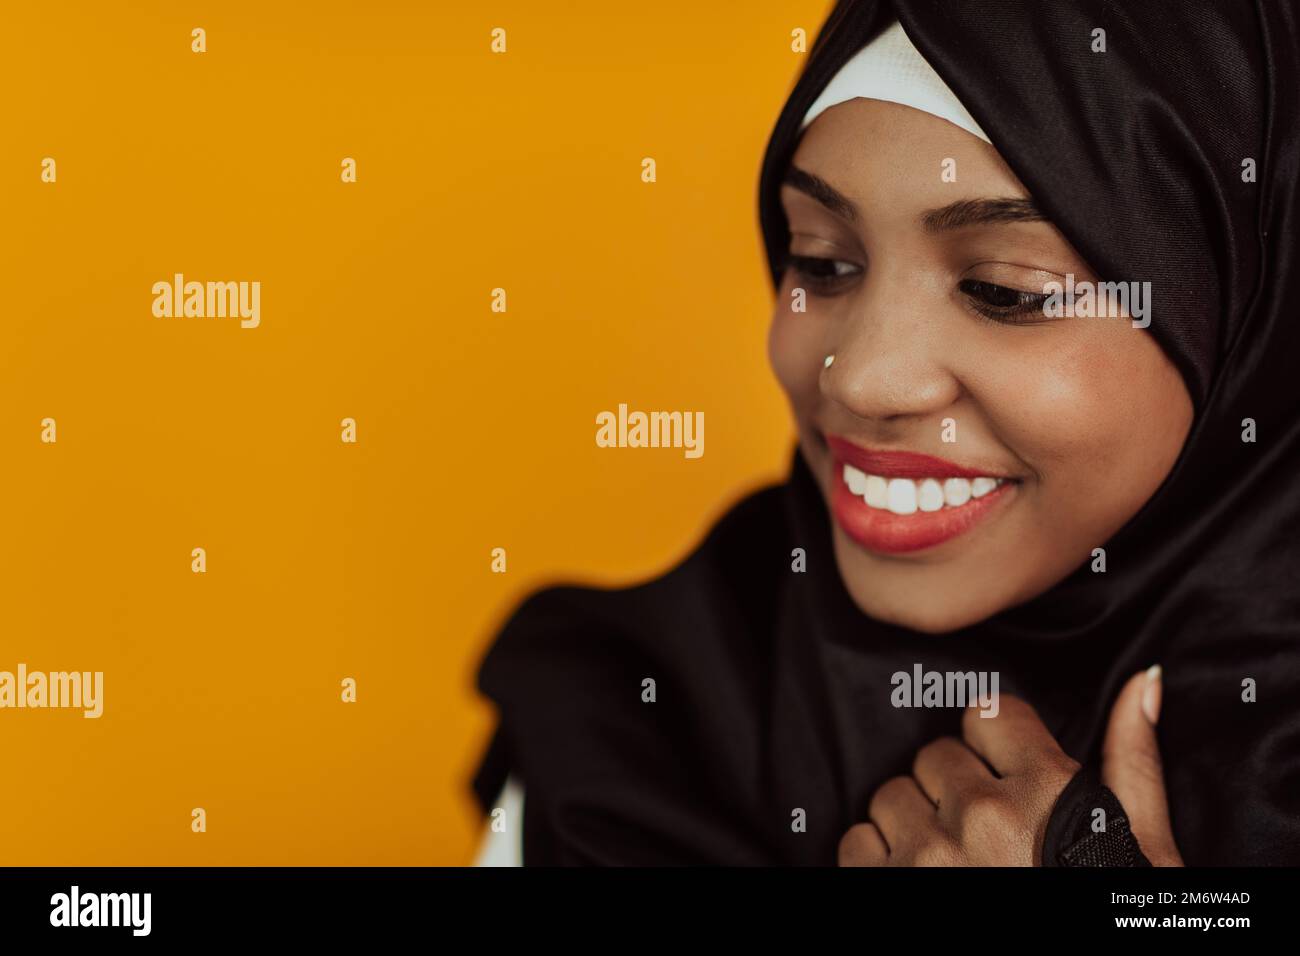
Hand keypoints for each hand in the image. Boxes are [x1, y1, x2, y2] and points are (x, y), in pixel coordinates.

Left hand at [838, 668, 1182, 865]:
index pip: (987, 713)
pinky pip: (856, 842)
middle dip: (954, 789)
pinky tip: (916, 881)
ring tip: (953, 862)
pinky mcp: (886, 890)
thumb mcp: (1142, 847)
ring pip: (891, 795)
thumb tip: (1141, 683)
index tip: (1004, 773)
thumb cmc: (1113, 910)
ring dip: (914, 824)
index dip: (995, 745)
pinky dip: (878, 859)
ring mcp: (930, 854)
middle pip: (935, 756)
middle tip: (984, 833)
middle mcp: (983, 814)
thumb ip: (1132, 759)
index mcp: (1047, 790)